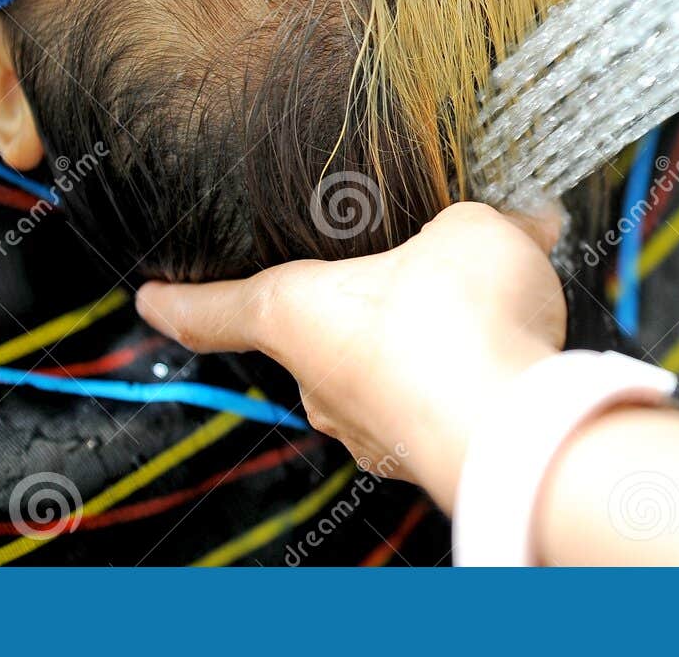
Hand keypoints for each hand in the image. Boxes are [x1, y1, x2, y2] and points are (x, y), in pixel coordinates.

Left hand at [135, 201, 565, 508]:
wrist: (513, 428)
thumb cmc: (462, 317)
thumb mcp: (473, 230)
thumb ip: (483, 222)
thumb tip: (530, 219)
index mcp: (296, 310)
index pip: (216, 308)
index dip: (180, 301)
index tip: (149, 298)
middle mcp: (318, 380)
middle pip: (320, 337)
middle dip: (361, 308)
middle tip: (412, 274)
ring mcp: (368, 431)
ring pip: (382, 376)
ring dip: (421, 348)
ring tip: (484, 315)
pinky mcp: (419, 460)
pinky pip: (431, 409)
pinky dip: (462, 384)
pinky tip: (507, 361)